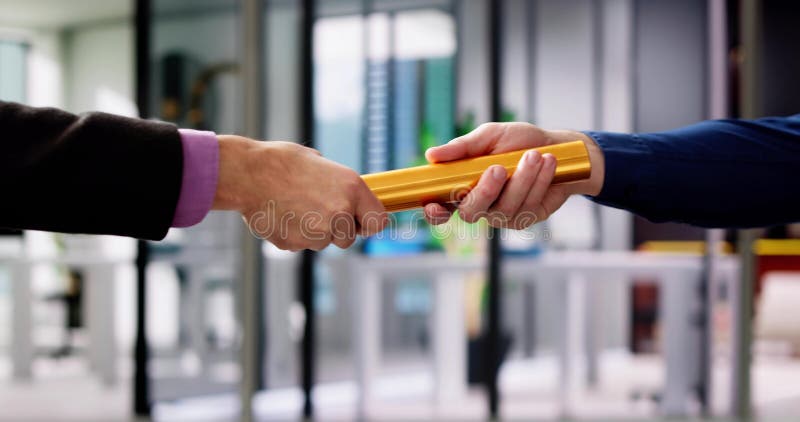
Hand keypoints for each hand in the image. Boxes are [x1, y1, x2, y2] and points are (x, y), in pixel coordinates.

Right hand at [212, 135, 387, 250]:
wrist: (248, 173)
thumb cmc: (282, 162)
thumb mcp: (321, 164)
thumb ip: (340, 186)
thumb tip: (348, 199)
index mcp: (352, 188)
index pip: (378, 222)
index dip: (367, 223)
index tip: (358, 222)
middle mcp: (340, 212)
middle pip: (348, 238)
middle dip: (335, 229)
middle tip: (314, 209)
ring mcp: (318, 232)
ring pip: (322, 242)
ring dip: (312, 231)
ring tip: (293, 207)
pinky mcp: (296, 244)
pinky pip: (300, 245)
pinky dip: (293, 234)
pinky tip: (281, 214)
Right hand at [423, 122, 603, 228]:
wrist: (557, 148)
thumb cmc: (517, 142)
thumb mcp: (489, 136)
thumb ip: (462, 147)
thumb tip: (431, 154)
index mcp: (462, 186)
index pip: (440, 208)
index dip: (434, 212)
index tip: (434, 205)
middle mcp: (480, 205)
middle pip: (471, 213)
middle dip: (485, 191)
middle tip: (498, 167)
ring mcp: (503, 215)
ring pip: (505, 208)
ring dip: (522, 179)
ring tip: (534, 154)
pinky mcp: (526, 218)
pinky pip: (528, 206)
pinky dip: (539, 182)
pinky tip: (547, 163)